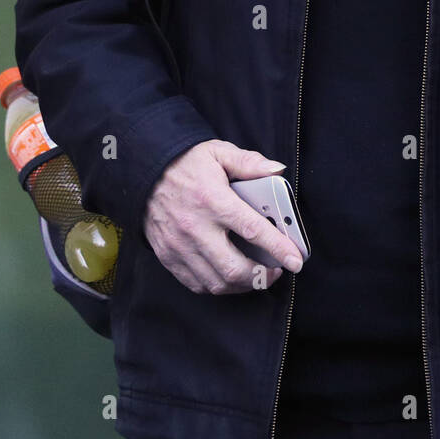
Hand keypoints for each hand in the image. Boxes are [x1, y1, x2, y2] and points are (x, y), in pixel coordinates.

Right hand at [143, 139, 303, 293]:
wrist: (144, 170)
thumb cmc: (185, 163)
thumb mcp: (218, 152)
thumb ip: (249, 162)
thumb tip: (277, 170)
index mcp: (212, 200)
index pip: (253, 230)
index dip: (278, 248)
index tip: (295, 259)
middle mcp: (195, 227)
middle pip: (234, 267)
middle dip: (262, 276)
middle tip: (275, 271)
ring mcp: (179, 246)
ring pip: (216, 282)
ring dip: (242, 285)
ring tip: (256, 276)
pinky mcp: (168, 256)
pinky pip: (196, 284)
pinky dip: (217, 286)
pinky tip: (229, 277)